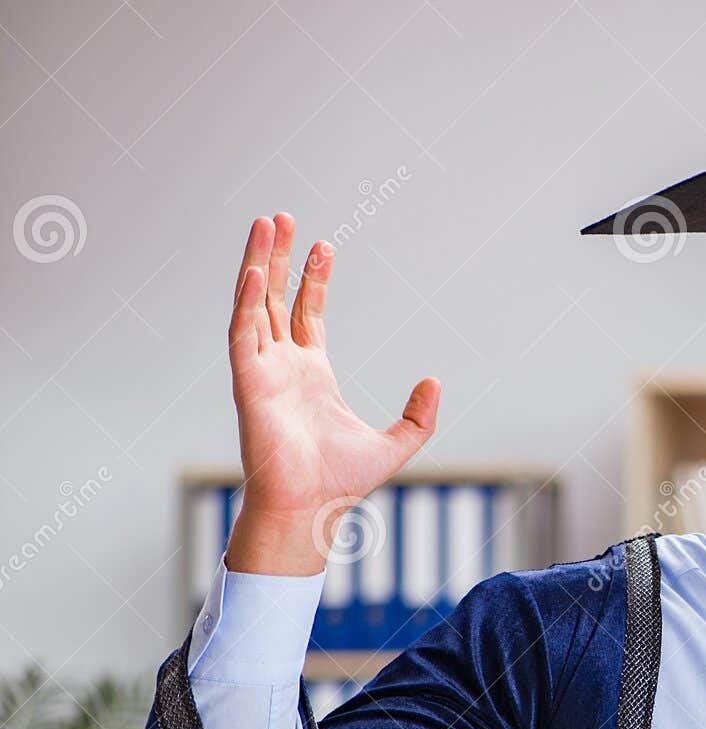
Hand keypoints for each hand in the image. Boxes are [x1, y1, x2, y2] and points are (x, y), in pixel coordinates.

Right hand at [226, 212, 439, 573]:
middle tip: (280, 218)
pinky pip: (242, 334)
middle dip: (277, 258)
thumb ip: (418, 415)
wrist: (313, 507)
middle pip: (275, 298)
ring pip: (253, 305)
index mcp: (311, 374)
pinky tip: (252, 272)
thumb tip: (436, 381)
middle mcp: (282, 366)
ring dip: (255, 264)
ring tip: (263, 224)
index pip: (306, 314)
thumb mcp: (395, 444)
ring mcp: (262, 371)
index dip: (313, 279)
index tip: (324, 246)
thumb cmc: (342, 482)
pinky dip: (245, 303)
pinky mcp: (248, 383)